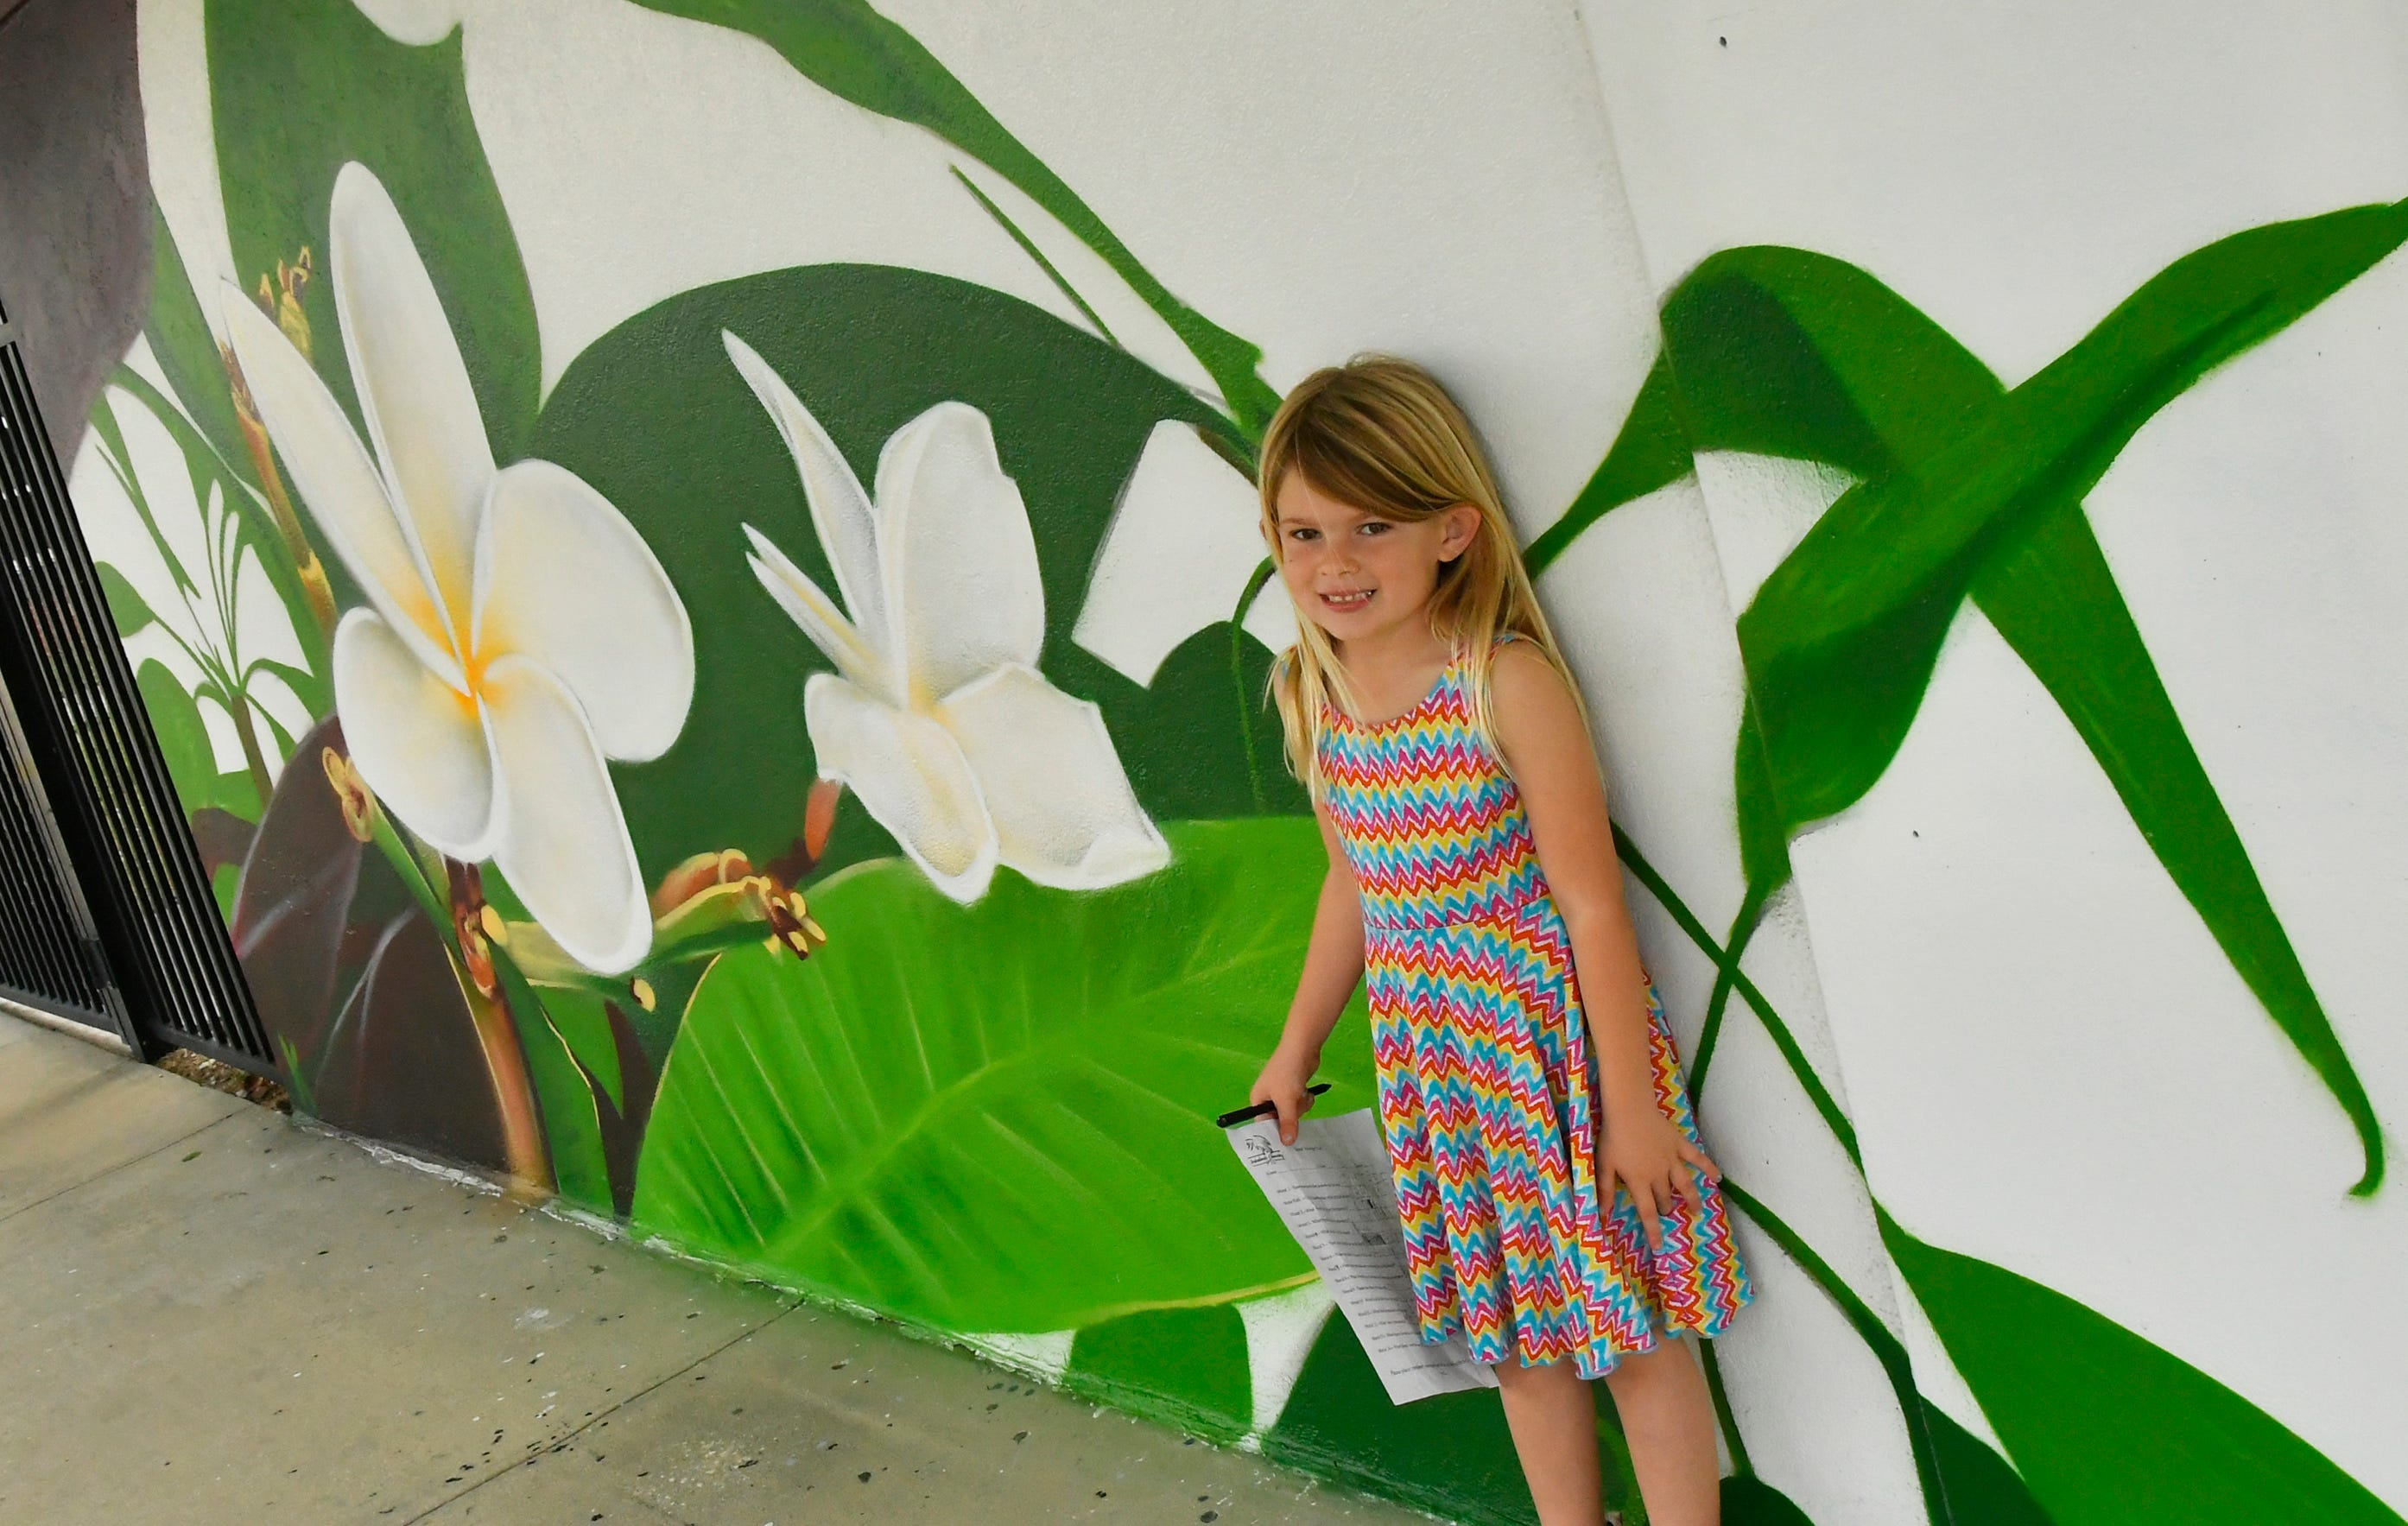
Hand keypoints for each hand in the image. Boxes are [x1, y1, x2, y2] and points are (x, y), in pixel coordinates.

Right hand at [1248, 1045, 1320, 1144]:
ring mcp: (1282, 1094)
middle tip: (1296, 1109)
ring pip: (1293, 1113)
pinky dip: (1305, 1100)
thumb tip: (1287, 1143)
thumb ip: (1287, 1122)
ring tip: (1302, 1094)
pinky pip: (1300, 1105)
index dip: (1274, 1133)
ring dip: (1301, 1107)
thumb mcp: (1286, 1100)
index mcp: (1258, 1100)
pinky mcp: (1294, 1091)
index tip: (1286, 1143)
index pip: (1263, 1124)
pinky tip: (1306, 1091)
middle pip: (1280, 1120)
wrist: (1303, 1048)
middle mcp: (1268, 1099)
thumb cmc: (1287, 1072)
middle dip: (1292, 1116)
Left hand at [1599, 1104, 1719, 1254]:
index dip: (1654, 1230)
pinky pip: (1697, 1158)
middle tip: (1668, 1213)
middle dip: (1667, 1208)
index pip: (1648, 1211)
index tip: (1659, 1246)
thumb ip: (1604, 1190)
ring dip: (1691, 1199)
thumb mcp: (1604, 1165)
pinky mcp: (1679, 1145)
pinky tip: (1718, 1177)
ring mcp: (1672, 1160)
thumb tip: (1603, 1213)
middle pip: (1665, 1198)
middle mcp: (1659, 1174)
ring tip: (1696, 1210)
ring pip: (1685, 1185)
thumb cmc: (1613, 1137)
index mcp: (1639, 1181)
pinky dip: (1709, 1167)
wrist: (1629, 1110)